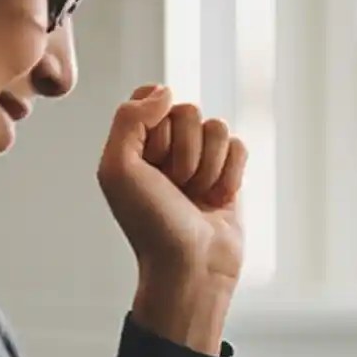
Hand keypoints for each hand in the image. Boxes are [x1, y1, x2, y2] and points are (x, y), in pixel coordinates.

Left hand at [98, 85, 247, 355]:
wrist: (190, 266)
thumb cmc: (150, 224)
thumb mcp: (117, 168)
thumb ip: (129, 118)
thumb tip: (165, 90)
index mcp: (134, 143)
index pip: (151, 97)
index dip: (155, 125)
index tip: (149, 161)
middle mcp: (167, 147)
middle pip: (188, 110)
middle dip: (184, 151)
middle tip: (174, 186)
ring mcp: (200, 158)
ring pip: (217, 127)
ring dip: (207, 166)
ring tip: (196, 196)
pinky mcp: (229, 172)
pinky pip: (239, 145)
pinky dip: (230, 175)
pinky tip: (217, 201)